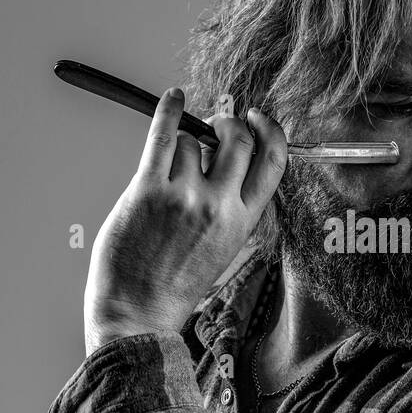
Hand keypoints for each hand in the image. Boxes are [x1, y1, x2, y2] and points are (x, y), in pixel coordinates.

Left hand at [83, 88, 286, 354]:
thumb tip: (224, 160)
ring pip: (194, 141)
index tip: (258, 118)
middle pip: (238, 140)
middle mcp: (218, 205)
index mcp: (243, 221)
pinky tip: (174, 98)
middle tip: (217, 123)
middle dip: (229, 122)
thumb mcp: (222, 248)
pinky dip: (169, 110)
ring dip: (185, 143)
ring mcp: (183, 196)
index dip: (270, 131)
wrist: (138, 314)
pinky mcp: (147, 190)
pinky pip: (163, 136)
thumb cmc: (174, 285)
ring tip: (173, 166)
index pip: (273, 161)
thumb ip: (230, 208)